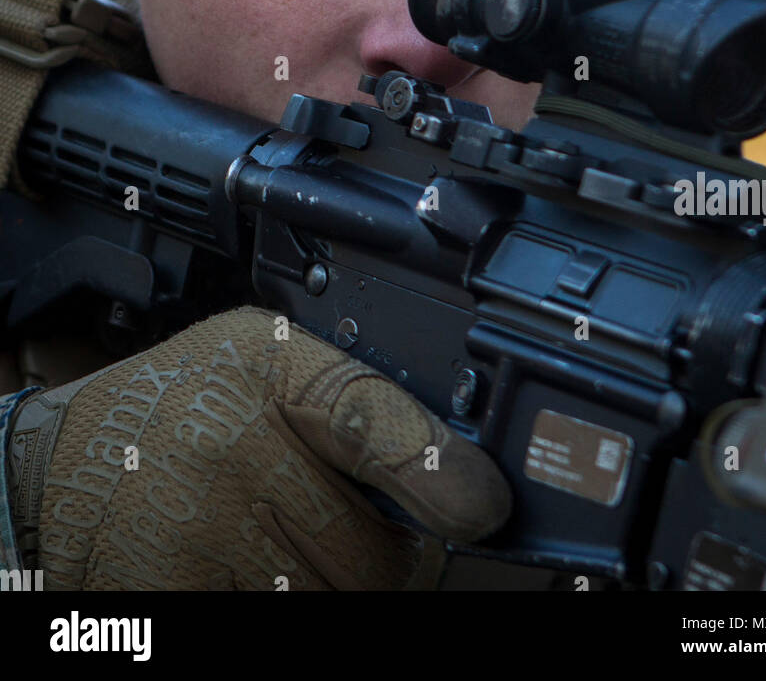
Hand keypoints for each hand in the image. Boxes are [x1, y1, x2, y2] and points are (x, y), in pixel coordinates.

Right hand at [7, 306, 511, 589]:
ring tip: (299, 548)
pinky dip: (283, 606)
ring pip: (330, 603)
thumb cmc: (183, 400)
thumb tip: (452, 466)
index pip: (370, 420)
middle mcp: (235, 444)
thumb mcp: (261, 356)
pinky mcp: (175, 594)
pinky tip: (256, 570)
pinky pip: (274, 624)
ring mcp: (203, 528)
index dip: (438, 470)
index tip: (483, 507)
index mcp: (268, 367)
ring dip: (335, 592)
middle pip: (369, 551)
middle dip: (388, 561)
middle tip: (373, 541)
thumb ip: (346, 398)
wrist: (68, 458)